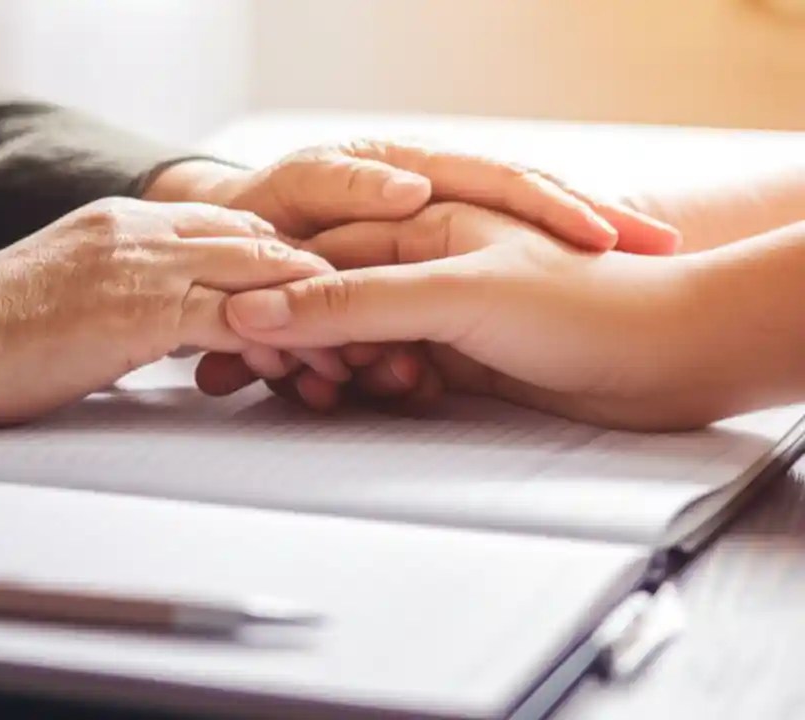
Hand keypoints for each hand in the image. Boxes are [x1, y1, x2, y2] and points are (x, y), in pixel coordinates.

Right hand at [0, 198, 332, 428]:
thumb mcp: (75, 300)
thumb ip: (131, 302)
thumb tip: (174, 332)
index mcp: (126, 222)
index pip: (229, 228)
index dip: (281, 264)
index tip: (319, 298)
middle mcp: (141, 229)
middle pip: (258, 241)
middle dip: (316, 283)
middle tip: (361, 324)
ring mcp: (141, 262)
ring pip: (258, 274)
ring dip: (312, 314)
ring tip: (354, 353)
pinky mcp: (138, 308)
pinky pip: (232, 316)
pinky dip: (276, 341)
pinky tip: (303, 367)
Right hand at [146, 141, 683, 397]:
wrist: (672, 361)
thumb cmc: (585, 310)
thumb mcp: (455, 297)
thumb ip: (356, 301)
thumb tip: (261, 308)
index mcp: (428, 223)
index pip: (323, 254)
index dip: (277, 296)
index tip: (236, 336)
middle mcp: (430, 261)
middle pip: (332, 298)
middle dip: (290, 337)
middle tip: (243, 374)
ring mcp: (443, 311)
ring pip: (354, 339)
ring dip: (323, 367)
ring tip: (294, 394)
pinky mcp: (460, 357)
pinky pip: (387, 371)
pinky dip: (363, 390)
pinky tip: (347, 404)